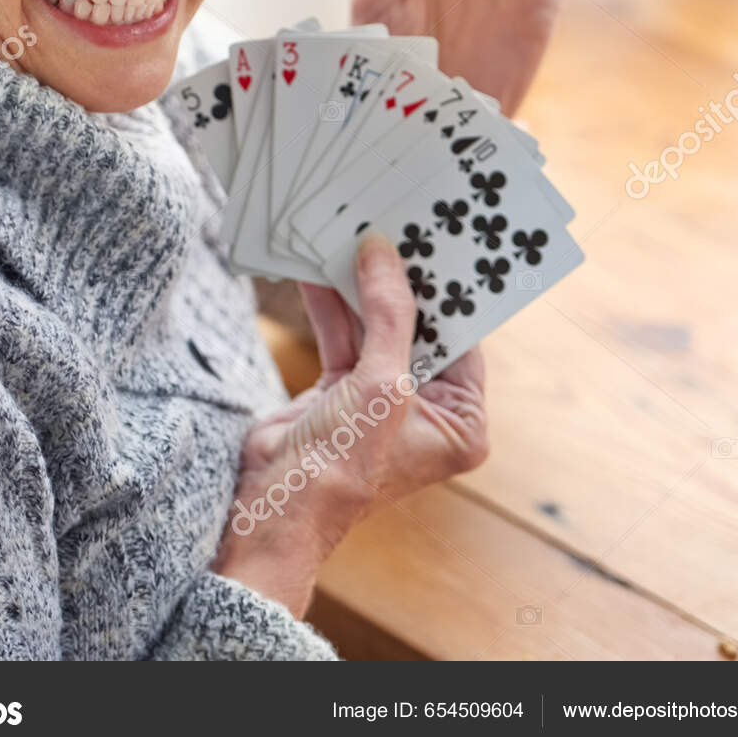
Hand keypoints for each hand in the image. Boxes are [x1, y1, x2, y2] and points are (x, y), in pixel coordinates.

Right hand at [215, 233, 486, 618]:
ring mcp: (380, 400)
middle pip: (417, 328)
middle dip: (399, 282)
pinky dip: (329, 305)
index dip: (449, 293)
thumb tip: (383, 251)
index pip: (462, 340)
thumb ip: (389, 313)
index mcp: (460, 421)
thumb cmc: (344, 466)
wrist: (275, 508)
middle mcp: (425, 410)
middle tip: (394, 227)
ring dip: (358, 287)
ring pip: (375, 327)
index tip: (438, 242)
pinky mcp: (341, 391)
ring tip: (351, 235)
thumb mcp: (382, 382)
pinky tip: (318, 269)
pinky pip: (342, 336)